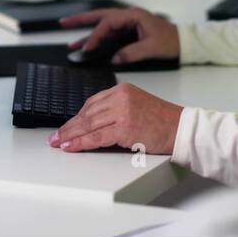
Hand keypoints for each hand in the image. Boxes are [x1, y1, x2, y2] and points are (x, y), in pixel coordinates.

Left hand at [48, 83, 182, 153]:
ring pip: (88, 124)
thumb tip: (92, 125)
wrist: (182, 128)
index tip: (66, 126)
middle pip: (87, 113)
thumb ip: (116, 110)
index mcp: (122, 90)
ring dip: (70, 135)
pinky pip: (96, 137)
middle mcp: (120, 97)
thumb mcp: (136, 105)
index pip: (92, 103)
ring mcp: (122, 111)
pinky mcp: (124, 127)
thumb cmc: (163, 121)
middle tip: (56, 137)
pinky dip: (81, 143)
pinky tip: (71, 146)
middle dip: (69, 127)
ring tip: (59, 143)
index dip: (76, 117)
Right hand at [59, 7, 178, 63]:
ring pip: (102, 25)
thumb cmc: (170, 42)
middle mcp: (128, 16)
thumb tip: (115, 59)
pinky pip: (108, 34)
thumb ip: (133, 52)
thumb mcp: (152, 48)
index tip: (88, 47)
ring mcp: (127, 23)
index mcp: (133, 15)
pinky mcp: (128, 31)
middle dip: (80, 20)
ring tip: (70, 42)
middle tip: (62, 23)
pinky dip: (97, 39)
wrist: (183, 42)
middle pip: (99, 16)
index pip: (108, 23)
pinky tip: (87, 47)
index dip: (96, 34)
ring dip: (86, 32)